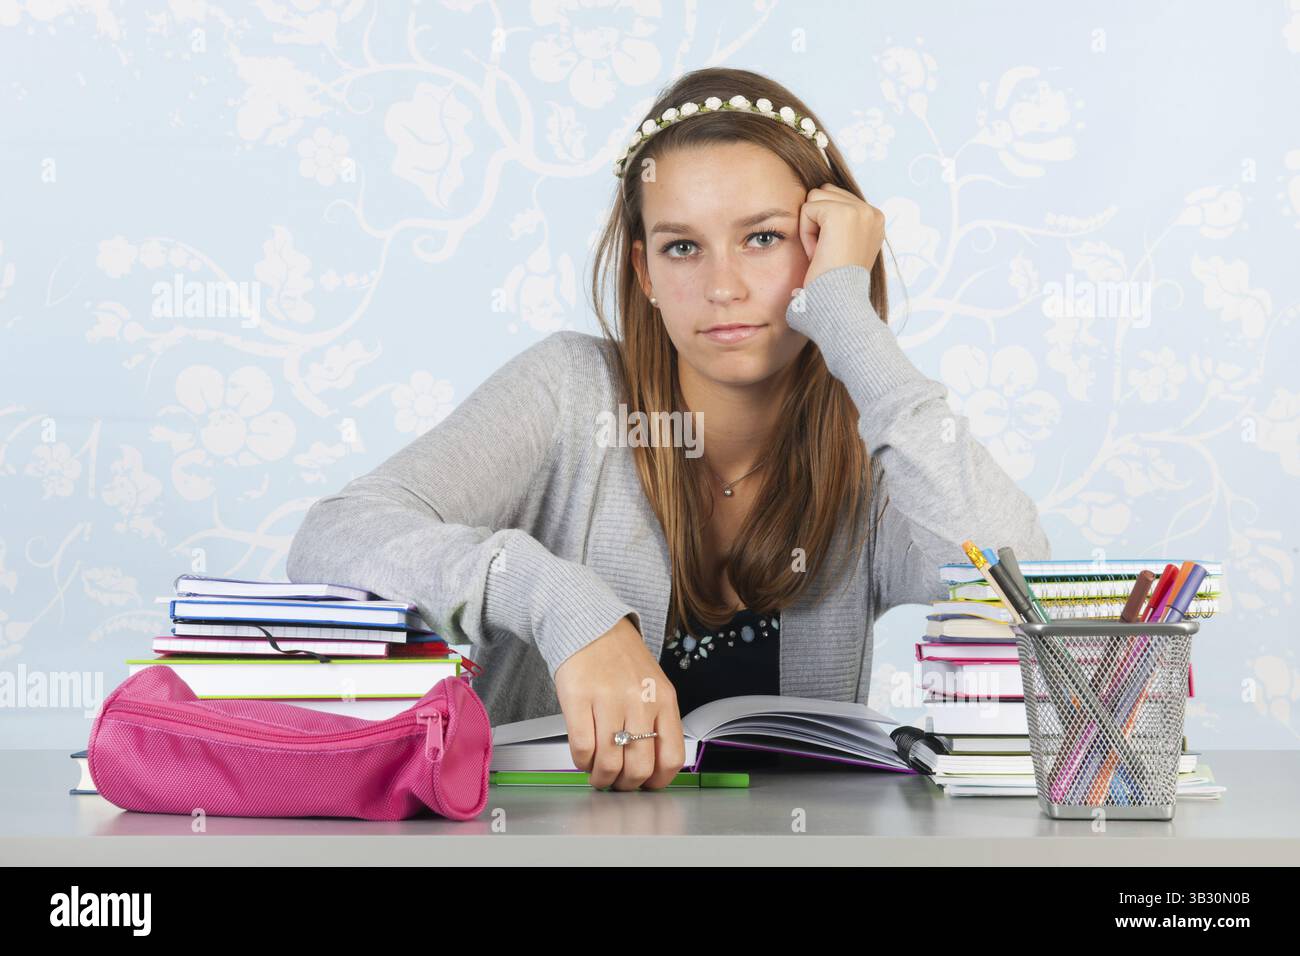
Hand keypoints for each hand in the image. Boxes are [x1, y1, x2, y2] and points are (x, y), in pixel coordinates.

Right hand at [553, 615, 686, 790]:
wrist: (590, 624)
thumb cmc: (620, 660)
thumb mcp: (653, 686)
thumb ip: (657, 722)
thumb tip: (652, 768)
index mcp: (664, 700)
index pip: (671, 758)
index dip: (658, 782)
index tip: (646, 785)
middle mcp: (640, 700)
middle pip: (639, 767)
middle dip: (626, 785)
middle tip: (617, 781)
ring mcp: (609, 699)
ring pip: (609, 763)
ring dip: (602, 777)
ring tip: (598, 772)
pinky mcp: (578, 698)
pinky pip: (582, 748)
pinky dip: (582, 762)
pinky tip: (584, 756)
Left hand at [795, 183, 885, 289]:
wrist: (841, 304)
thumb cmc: (836, 285)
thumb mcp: (846, 249)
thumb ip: (842, 225)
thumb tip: (818, 197)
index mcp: (875, 219)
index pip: (836, 198)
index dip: (824, 226)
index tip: (834, 253)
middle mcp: (872, 212)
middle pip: (824, 193)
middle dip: (818, 222)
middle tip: (827, 253)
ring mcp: (859, 210)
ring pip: (814, 198)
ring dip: (811, 227)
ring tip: (824, 253)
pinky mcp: (841, 213)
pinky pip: (807, 210)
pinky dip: (806, 234)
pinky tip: (819, 254)